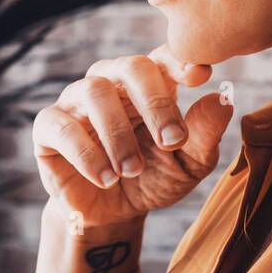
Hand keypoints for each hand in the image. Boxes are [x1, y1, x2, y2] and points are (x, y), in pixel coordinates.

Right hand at [32, 45, 233, 227]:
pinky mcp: (48, 127)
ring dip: (119, 134)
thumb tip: (223, 99)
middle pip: (130, 66)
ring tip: (132, 171)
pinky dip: (86, 154)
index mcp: (149, 84)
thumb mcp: (187, 164)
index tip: (200, 75)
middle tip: (172, 142)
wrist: (112, 215)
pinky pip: (62, 127)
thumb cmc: (153, 179)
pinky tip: (106, 179)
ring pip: (94, 92)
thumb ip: (204, 134)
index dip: (180, 60)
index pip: (163, 58)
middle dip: (155, 103)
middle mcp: (111, 83)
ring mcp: (77, 101)